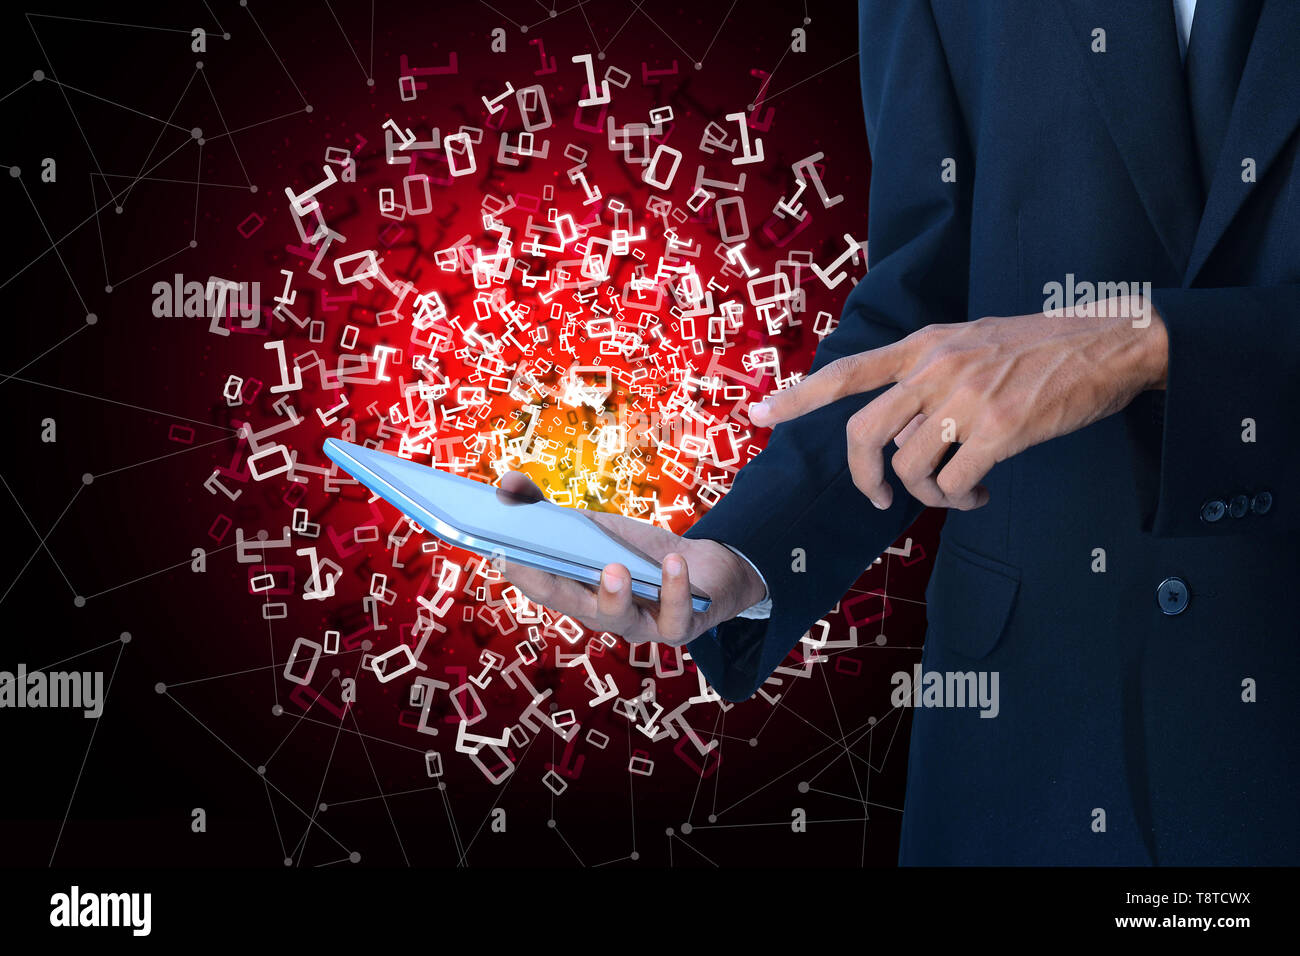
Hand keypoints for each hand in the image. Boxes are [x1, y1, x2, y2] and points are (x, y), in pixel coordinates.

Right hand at [496, 472, 767, 645]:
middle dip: (550, 584)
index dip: (521, 571)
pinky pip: (674, 614)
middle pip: (573, 605)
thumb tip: (509, 483)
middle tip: (529, 560)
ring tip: (613, 570)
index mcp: (579, 593)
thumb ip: (555, 513)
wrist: (705, 571)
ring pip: (620, 619)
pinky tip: (673, 562)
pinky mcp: (678, 626)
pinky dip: (673, 588)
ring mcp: (639, 625)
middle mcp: (602, 615)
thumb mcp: (598, 527)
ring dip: (613, 596)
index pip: (544, 586)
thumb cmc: (642, 552)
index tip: (497, 549)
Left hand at [749, 297, 1167, 510]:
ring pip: (910, 467)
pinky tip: (980, 495)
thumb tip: (900, 430)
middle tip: (882, 497)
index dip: (798, 397)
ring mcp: (966, 397)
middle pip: (865, 434)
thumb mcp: (972, 340)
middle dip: (864, 478)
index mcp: (924, 345)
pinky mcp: (1000, 429)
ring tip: (957, 493)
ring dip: (926, 496)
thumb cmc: (1041, 348)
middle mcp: (935, 367)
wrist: (1110, 342)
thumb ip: (928, 373)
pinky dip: (960, 501)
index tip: (759, 414)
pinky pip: (953, 483)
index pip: (846, 371)